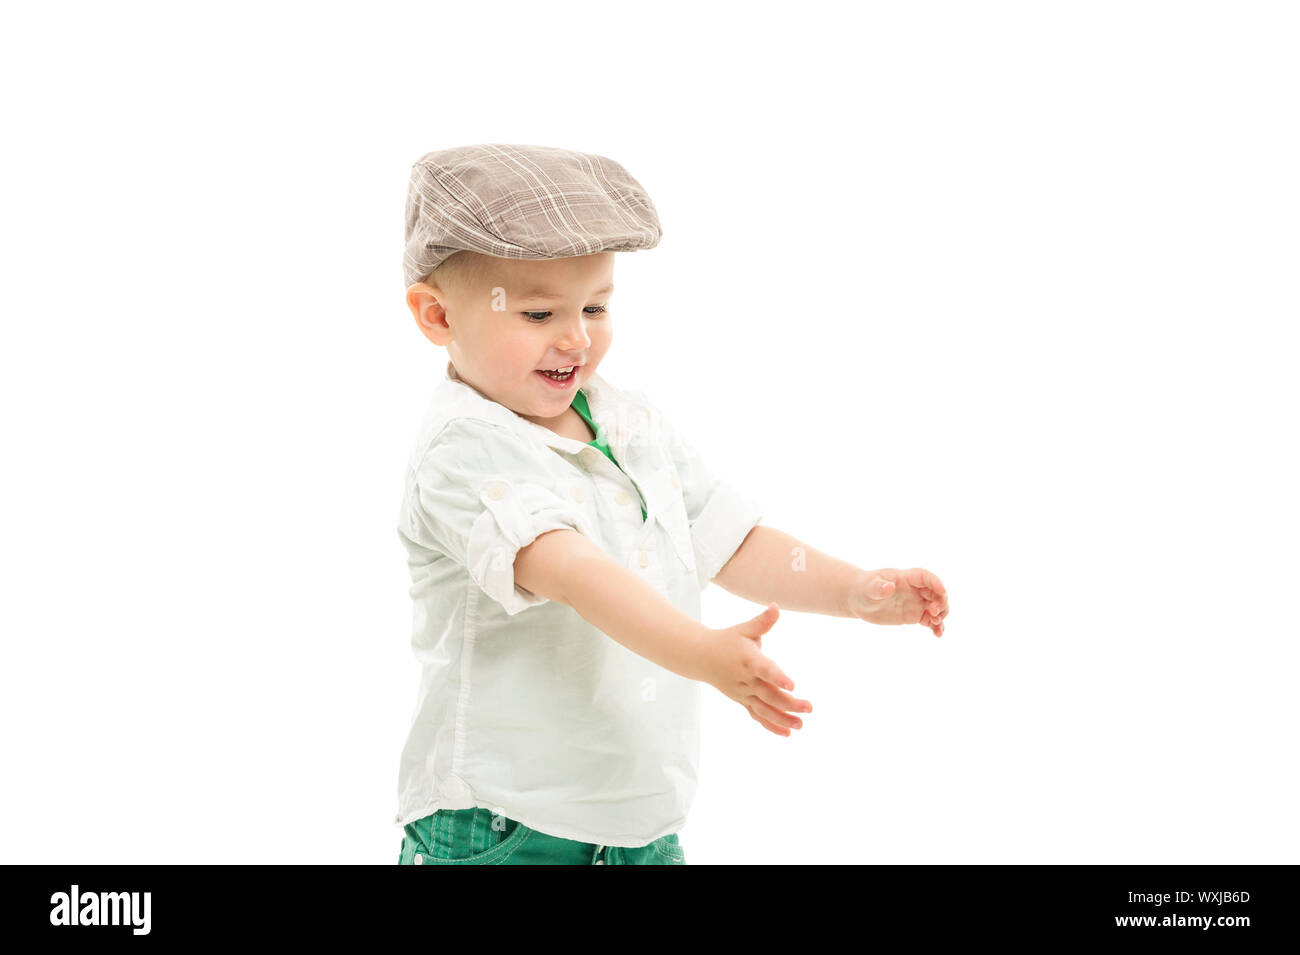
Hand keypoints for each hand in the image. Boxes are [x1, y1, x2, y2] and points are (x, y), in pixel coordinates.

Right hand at [700, 603, 812, 737]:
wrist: (701, 657)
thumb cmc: (728, 640)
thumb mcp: (744, 629)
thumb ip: (763, 621)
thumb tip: (777, 606)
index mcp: (749, 660)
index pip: (765, 670)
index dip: (778, 677)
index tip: (793, 685)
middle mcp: (746, 680)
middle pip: (769, 695)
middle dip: (790, 703)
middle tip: (809, 707)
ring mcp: (744, 693)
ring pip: (764, 709)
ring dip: (783, 719)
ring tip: (801, 725)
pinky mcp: (743, 700)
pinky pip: (757, 716)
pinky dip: (771, 725)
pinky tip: (787, 733)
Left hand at [849, 567, 948, 636]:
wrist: (859, 600)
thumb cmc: (864, 588)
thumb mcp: (869, 588)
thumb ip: (879, 587)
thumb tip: (888, 587)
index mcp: (905, 577)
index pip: (925, 577)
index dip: (935, 582)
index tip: (942, 591)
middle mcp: (914, 589)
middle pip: (935, 592)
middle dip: (940, 601)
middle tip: (934, 612)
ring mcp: (916, 602)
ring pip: (936, 607)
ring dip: (941, 614)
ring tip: (936, 624)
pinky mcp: (914, 615)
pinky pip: (929, 620)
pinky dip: (936, 626)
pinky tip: (938, 634)